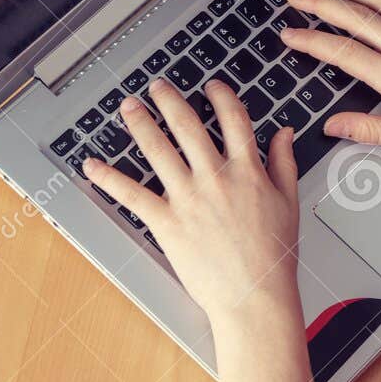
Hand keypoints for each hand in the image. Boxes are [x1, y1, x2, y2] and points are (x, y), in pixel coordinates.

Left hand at [82, 78, 300, 325]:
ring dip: (140, 123)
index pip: (234, 119)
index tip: (212, 86)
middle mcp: (215, 177)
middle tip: (157, 86)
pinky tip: (92, 165)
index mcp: (248, 171)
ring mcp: (188, 198)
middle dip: (169, 99)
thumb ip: (284, 163)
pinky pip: (131, 194)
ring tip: (129, 107)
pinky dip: (108, 178)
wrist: (255, 295)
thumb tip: (283, 133)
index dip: (221, 96)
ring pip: (158, 149)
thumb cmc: (273, 255)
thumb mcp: (288, 202)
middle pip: (188, 125)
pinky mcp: (166, 222)